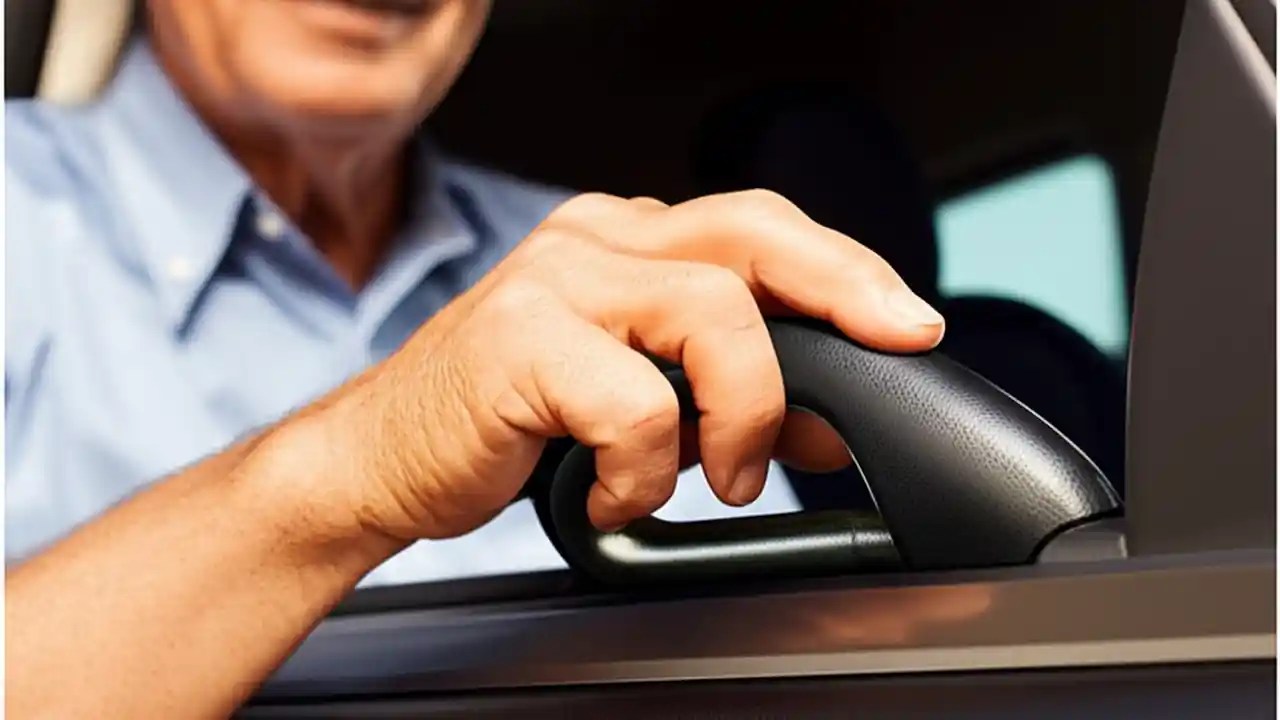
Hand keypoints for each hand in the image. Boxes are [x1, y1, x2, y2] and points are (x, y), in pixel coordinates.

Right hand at [287, 191, 943, 544]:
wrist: (379, 462)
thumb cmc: (504, 428)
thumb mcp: (634, 401)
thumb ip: (721, 394)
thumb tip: (819, 423)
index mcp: (622, 241)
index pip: (759, 228)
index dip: (845, 271)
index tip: (905, 325)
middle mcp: (592, 240)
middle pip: (752, 232)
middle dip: (844, 289)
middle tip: (896, 342)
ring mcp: (554, 280)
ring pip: (713, 313)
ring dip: (743, 411)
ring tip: (721, 475)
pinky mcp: (518, 339)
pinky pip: (637, 404)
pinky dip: (646, 471)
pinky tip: (614, 494)